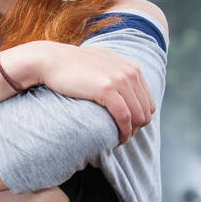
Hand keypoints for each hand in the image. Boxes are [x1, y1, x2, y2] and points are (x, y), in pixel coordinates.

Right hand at [31, 41, 155, 145]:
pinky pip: (124, 117)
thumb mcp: (101, 62)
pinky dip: (123, 132)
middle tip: (121, 138)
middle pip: (145, 111)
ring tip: (118, 141)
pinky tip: (115, 141)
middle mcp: (130, 72)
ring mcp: (120, 79)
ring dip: (130, 133)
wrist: (52, 60)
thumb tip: (123, 83)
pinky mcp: (107, 89)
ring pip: (137, 116)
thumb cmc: (72, 65)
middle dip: (136, 129)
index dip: (139, 120)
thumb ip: (116, 71)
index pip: (148, 102)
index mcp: (132, 68)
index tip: (125, 129)